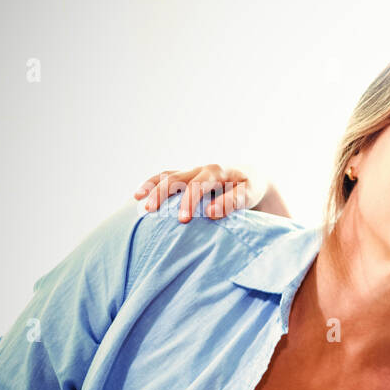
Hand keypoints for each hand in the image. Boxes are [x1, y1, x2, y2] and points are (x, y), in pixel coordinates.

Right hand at [134, 164, 250, 223]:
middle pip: (175, 179)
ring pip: (167, 176)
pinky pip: (166, 177)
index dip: (188, 202)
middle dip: (161, 194)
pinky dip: (152, 184)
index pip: (197, 186)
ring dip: (152, 186)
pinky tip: (139, 195)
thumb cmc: (251, 188)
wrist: (252, 177)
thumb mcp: (248, 194)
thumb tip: (210, 213)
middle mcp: (200, 169)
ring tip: (137, 200)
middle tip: (149, 211)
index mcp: (215, 171)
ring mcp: (192, 172)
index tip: (182, 220)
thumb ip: (232, 203)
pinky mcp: (188, 177)